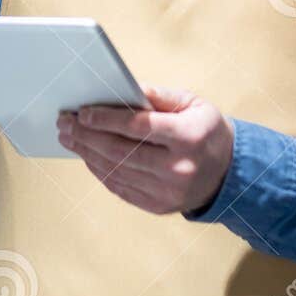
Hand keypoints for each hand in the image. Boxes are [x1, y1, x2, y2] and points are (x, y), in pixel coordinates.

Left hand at [56, 86, 234, 215]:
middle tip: (64, 122)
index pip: (139, 127)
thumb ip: (157, 95)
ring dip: (87, 153)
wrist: (231, 173)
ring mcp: (169, 192)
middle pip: (121, 151)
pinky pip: (120, 188)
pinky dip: (99, 171)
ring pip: (116, 171)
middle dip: (86, 135)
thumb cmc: (206, 131)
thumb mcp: (192, 104)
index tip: (82, 112)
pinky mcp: (159, 206)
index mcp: (188, 137)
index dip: (106, 119)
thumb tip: (119, 88)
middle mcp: (179, 168)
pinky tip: (87, 156)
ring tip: (69, 137)